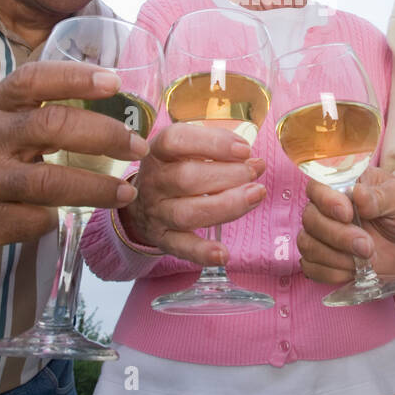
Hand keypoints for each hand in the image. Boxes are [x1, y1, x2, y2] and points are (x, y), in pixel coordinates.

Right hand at [0, 60, 149, 261]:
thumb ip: (30, 111)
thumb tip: (104, 99)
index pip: (33, 80)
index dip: (75, 77)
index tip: (115, 82)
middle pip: (52, 128)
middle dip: (104, 136)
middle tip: (137, 147)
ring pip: (50, 182)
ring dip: (97, 188)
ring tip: (126, 192)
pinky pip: (35, 220)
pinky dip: (56, 218)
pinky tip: (64, 216)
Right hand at [118, 123, 266, 265]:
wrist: (140, 205)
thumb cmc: (173, 170)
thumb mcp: (185, 151)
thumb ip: (218, 151)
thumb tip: (254, 162)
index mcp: (157, 152)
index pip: (176, 141)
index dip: (212, 143)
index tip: (243, 149)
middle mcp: (153, 181)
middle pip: (186, 178)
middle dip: (228, 175)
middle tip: (254, 172)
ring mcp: (157, 212)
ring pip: (187, 213)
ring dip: (226, 205)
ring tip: (255, 195)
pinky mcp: (163, 239)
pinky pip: (181, 248)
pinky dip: (202, 253)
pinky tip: (224, 254)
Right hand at [298, 166, 394, 283]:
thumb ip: (379, 196)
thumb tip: (358, 193)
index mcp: (343, 186)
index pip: (317, 188)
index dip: (326, 201)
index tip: (347, 214)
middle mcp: (327, 209)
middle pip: (311, 219)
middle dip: (338, 236)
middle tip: (367, 246)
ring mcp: (324, 235)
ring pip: (308, 244)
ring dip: (334, 257)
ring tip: (365, 259)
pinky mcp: (326, 260)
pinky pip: (311, 268)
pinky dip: (331, 272)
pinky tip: (353, 271)